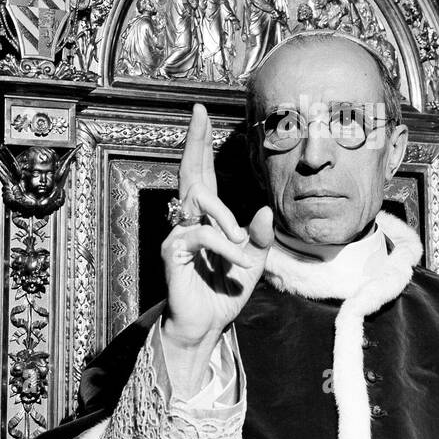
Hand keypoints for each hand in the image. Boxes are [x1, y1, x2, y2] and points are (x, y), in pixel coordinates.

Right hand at [161, 104, 272, 389]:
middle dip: (195, 141)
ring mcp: (177, 233)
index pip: (202, 172)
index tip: (201, 113)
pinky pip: (201, 234)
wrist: (207, 325)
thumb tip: (265, 209)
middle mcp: (187, 219)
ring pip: (202, 203)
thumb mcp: (254, 262)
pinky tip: (237, 262)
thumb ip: (261, 237)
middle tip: (199, 114)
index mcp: (206, 217)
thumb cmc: (225, 291)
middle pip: (189, 171)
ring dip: (228, 220)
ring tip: (244, 247)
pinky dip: (225, 246)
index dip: (200, 143)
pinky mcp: (173, 251)